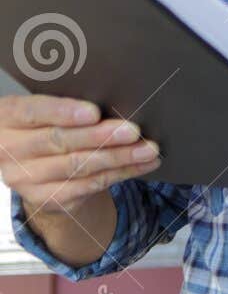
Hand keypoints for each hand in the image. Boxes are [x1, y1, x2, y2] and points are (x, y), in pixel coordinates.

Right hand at [0, 95, 161, 221]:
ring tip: (148, 148)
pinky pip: (88, 185)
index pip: (31, 112)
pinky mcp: (45, 198)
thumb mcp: (46, 111)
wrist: (36, 168)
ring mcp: (24, 178)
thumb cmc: (47, 126)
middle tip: (133, 130)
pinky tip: (143, 164)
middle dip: (100, 136)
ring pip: (78, 166)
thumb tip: (113, 95)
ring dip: (119, 157)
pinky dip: (121, 173)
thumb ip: (66, 104)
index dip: (62, 112)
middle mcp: (8, 150)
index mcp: (6, 119)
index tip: (94, 112)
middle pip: (58, 141)